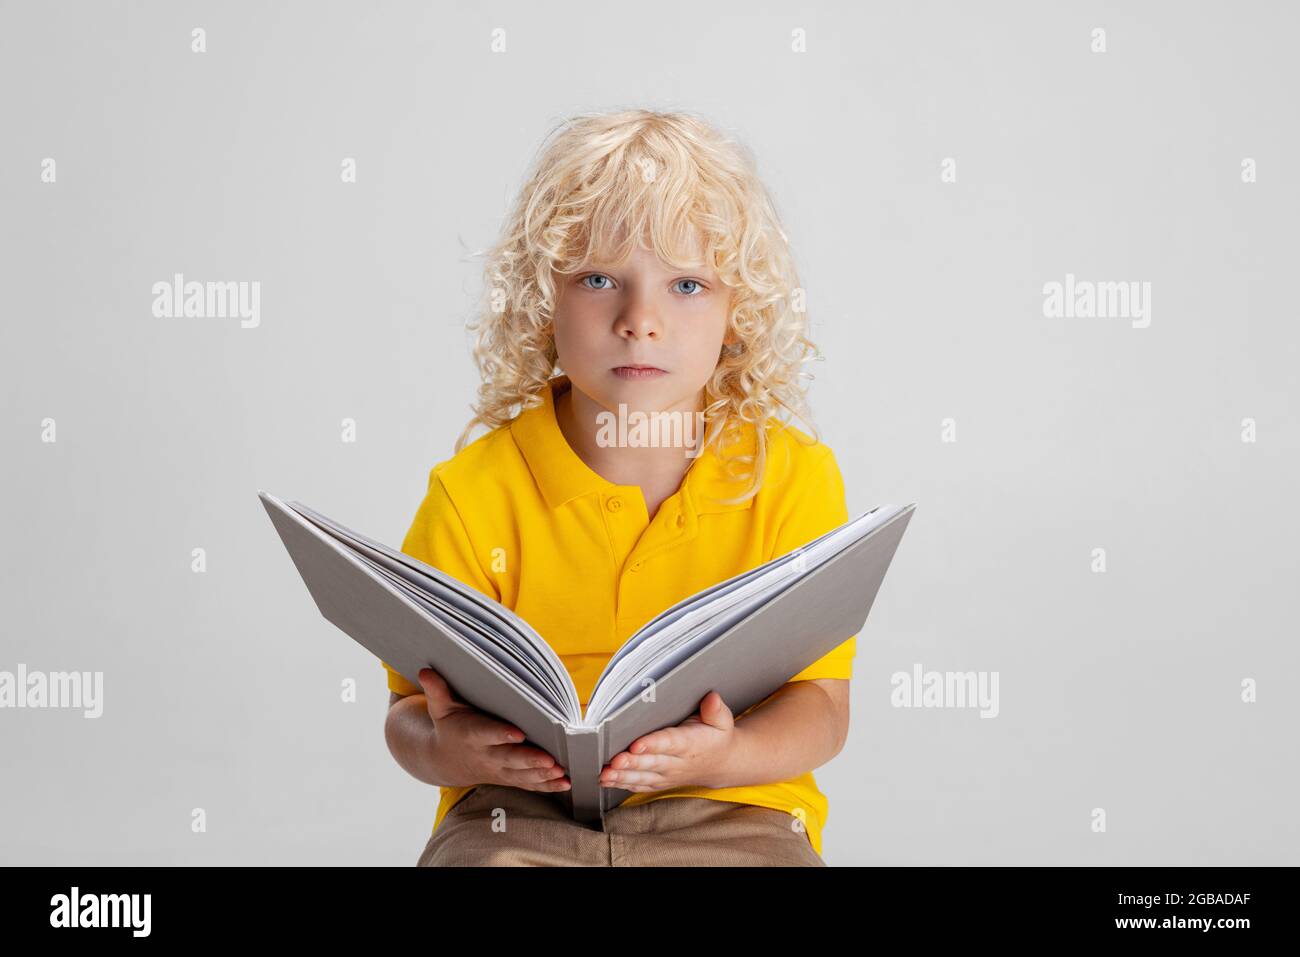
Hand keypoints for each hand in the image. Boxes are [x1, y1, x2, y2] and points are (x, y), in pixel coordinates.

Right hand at [417, 667, 569, 792]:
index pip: (488, 734)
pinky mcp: (509, 777)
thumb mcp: (441, 708)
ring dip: (541, 775)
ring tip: (560, 772)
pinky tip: (565, 783)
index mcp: (472, 735)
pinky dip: (547, 786)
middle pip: (510, 758)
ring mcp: (499, 769)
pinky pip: (529, 784)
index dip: (502, 734)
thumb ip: (437, 691)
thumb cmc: (449, 727)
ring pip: (521, 775)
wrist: (446, 761)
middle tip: (550, 760)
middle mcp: (487, 755)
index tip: (518, 732)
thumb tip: (425, 671)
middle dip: (529, 760)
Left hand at [599, 690, 738, 791]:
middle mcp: (678, 762)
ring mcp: (668, 775)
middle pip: (652, 763)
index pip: (670, 743)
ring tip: (604, 774)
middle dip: (632, 762)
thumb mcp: (723, 721)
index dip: (653, 744)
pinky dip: (623, 784)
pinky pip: (641, 785)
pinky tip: (606, 781)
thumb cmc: (717, 736)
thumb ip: (715, 710)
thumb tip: (711, 698)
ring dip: (623, 776)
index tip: (637, 744)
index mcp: (691, 744)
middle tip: (614, 761)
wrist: (721, 764)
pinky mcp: (660, 781)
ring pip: (643, 777)